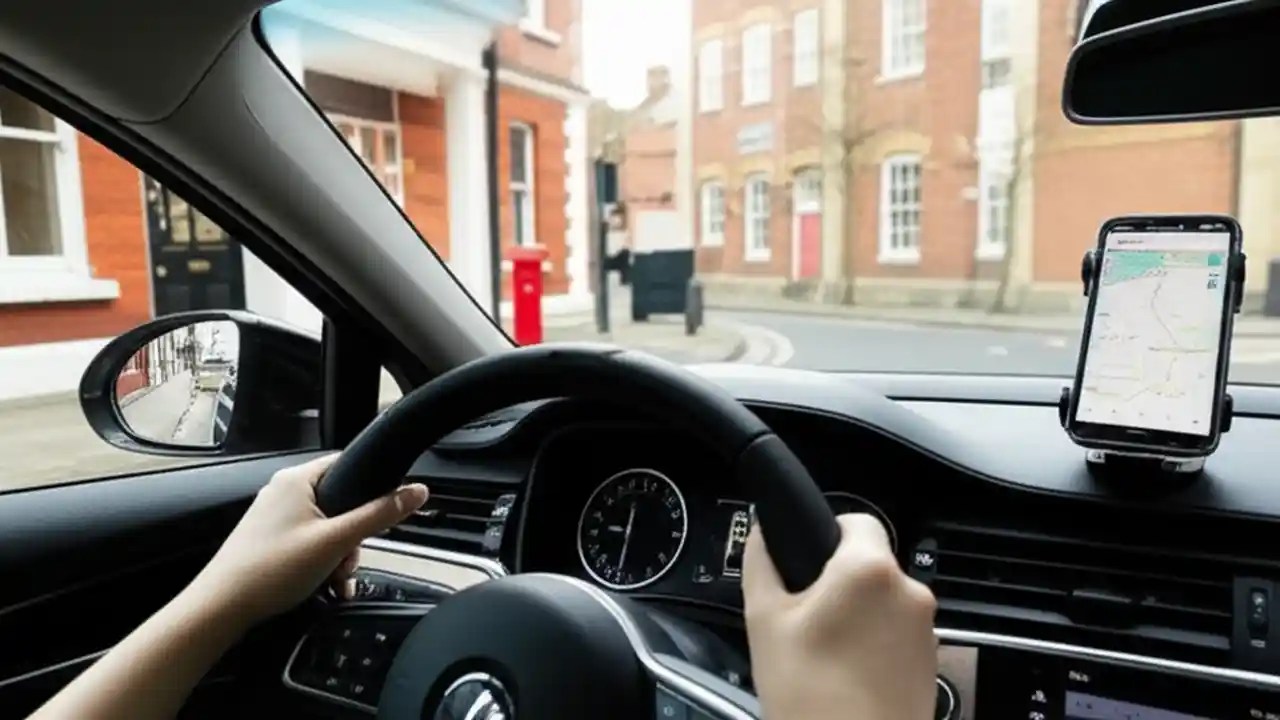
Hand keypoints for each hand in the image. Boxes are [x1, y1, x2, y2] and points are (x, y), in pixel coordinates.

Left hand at [186, 453, 427, 628]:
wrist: (221, 608)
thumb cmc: (271, 570)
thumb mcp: (336, 541)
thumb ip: (379, 515)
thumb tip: (417, 491)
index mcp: (297, 479)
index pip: (348, 465)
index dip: (371, 489)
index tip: (381, 516)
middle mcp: (284, 491)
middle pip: (342, 502)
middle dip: (353, 537)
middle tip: (348, 560)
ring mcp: (275, 516)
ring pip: (328, 527)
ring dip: (339, 554)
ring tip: (334, 579)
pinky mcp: (270, 538)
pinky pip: (310, 542)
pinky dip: (322, 561)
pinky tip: (326, 585)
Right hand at [743, 513, 936, 719]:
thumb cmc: (809, 693)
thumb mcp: (765, 621)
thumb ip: (762, 563)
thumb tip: (764, 532)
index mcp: (870, 569)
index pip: (856, 519)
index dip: (826, 534)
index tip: (804, 566)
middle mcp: (910, 592)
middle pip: (869, 564)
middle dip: (837, 583)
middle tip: (804, 618)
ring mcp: (927, 631)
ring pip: (883, 602)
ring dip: (857, 616)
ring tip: (823, 654)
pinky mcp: (931, 663)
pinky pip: (897, 635)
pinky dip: (874, 644)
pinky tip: (846, 675)